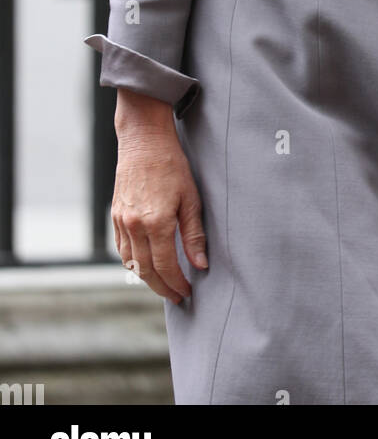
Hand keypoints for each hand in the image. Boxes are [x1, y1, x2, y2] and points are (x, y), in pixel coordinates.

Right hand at [112, 89, 208, 303]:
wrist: (144, 141)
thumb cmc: (172, 166)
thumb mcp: (191, 198)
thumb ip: (194, 234)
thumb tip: (200, 265)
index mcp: (157, 222)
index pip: (166, 266)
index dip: (176, 284)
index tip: (187, 293)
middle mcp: (135, 225)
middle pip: (146, 271)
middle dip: (162, 288)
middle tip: (177, 297)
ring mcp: (122, 221)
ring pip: (131, 263)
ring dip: (146, 278)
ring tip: (164, 284)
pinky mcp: (115, 215)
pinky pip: (122, 249)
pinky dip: (133, 262)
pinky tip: (145, 264)